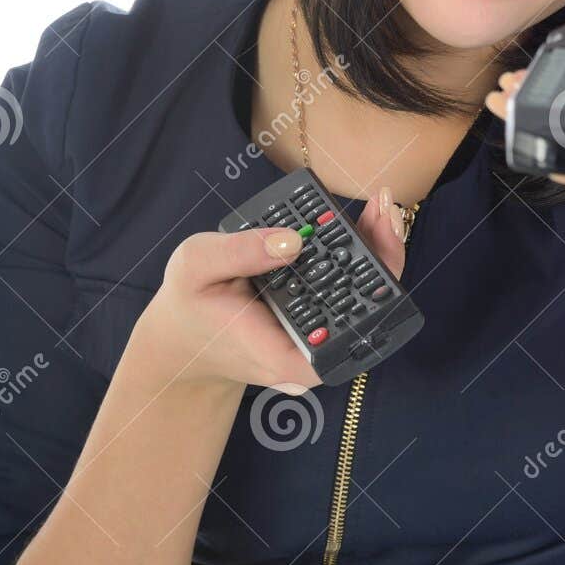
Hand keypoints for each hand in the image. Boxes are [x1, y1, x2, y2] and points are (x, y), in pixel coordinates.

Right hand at [133, 193, 406, 392]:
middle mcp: (310, 356)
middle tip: (383, 210)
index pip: (351, 334)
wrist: (180, 338)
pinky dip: (354, 258)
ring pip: (360, 302)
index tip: (379, 245)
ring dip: (372, 253)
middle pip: (366, 313)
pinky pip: (343, 293)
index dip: (375, 292)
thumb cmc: (188, 305)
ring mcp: (314, 340)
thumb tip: (293, 240)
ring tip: (379, 209)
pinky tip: (362, 224)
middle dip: (380, 258)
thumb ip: (239, 252)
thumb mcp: (195, 267)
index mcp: (286, 356)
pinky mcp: (313, 322)